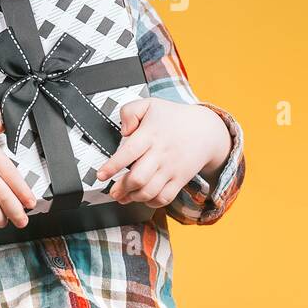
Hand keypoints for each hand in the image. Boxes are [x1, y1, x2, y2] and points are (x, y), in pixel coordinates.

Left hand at [94, 98, 228, 207]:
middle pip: (138, 178)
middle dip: (121, 188)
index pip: (129, 152)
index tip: (101, 175)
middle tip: (113, 190)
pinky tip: (143, 198)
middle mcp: (161, 153)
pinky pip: (164, 198)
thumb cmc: (174, 118)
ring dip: (133, 197)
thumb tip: (123, 131)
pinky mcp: (180, 179)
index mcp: (151, 135)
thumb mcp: (150, 104)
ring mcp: (171, 168)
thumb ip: (129, 111)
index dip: (112, 166)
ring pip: (149, 192)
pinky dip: (151, 203)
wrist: (206, 130)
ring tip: (124, 196)